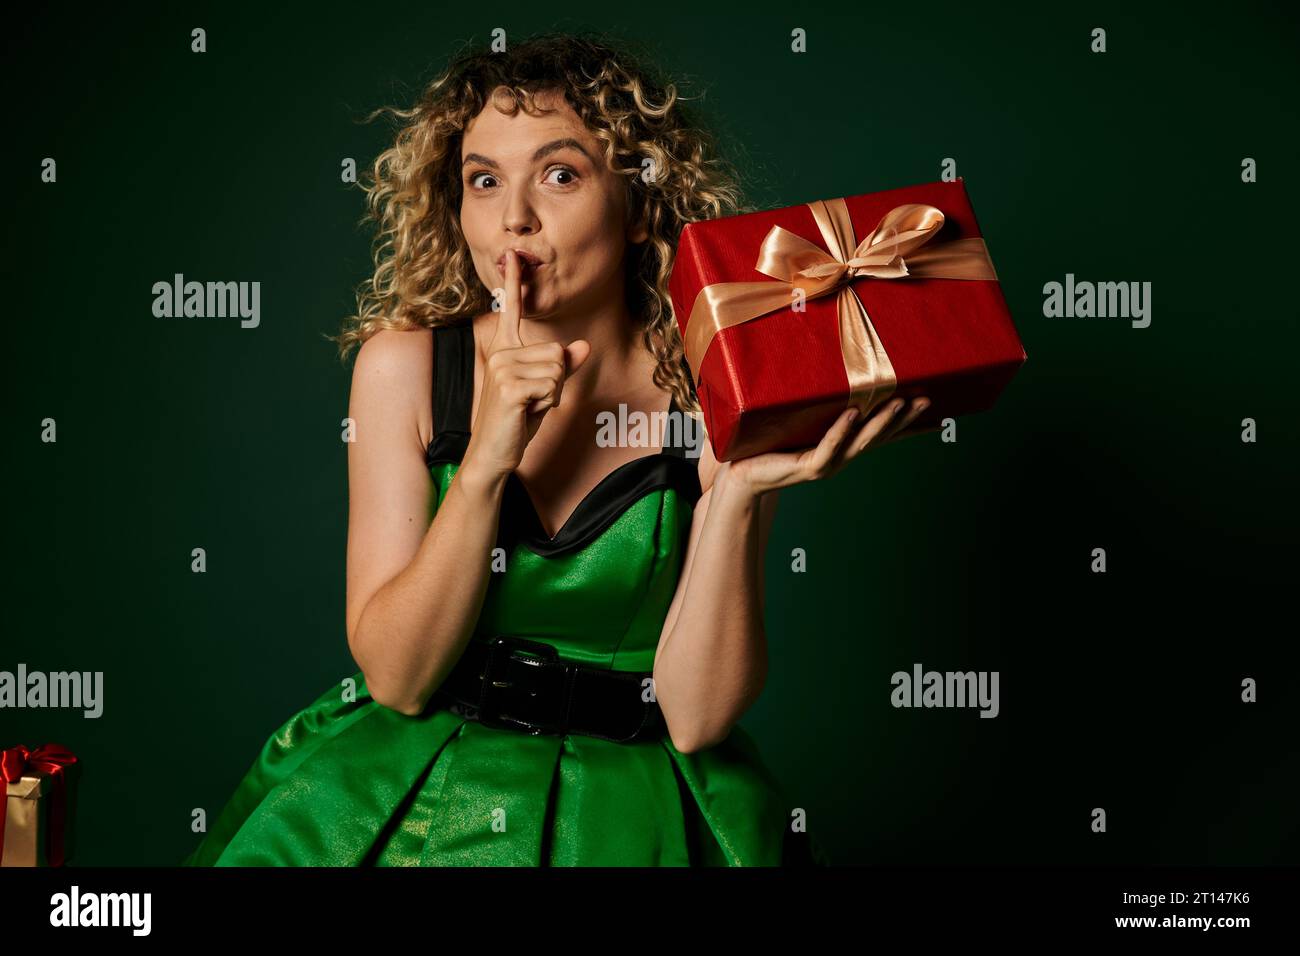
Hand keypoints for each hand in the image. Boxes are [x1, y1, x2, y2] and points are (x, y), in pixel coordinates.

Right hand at [461, 249, 591, 481]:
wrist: (493, 453)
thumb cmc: (517, 421)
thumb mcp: (546, 391)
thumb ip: (564, 367)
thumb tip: (584, 346)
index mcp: (506, 350)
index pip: (512, 311)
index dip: (514, 281)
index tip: (513, 255)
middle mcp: (502, 353)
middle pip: (558, 353)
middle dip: (556, 383)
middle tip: (532, 401)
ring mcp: (503, 368)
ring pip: (558, 370)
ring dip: (552, 395)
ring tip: (528, 407)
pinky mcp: (509, 386)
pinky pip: (552, 386)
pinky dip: (548, 404)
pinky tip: (526, 413)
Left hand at [723, 395, 932, 496]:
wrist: (738, 473)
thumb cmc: (765, 442)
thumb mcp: (794, 418)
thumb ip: (809, 399)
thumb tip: (815, 361)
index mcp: (841, 445)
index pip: (882, 434)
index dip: (909, 426)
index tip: (936, 414)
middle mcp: (839, 455)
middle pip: (879, 436)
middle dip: (904, 418)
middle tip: (928, 399)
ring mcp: (825, 463)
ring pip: (861, 442)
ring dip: (882, 422)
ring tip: (901, 402)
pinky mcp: (806, 468)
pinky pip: (828, 447)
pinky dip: (841, 431)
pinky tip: (852, 414)